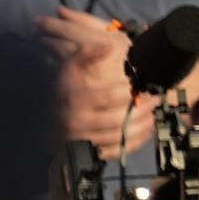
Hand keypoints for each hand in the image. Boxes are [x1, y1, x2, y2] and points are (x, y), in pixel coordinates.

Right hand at [36, 7, 153, 151]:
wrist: (43, 121)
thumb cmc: (63, 92)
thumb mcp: (68, 70)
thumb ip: (85, 55)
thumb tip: (107, 46)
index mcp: (75, 100)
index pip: (109, 97)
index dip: (130, 91)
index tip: (142, 85)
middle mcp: (78, 123)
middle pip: (118, 119)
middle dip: (141, 109)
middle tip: (155, 100)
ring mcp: (84, 140)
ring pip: (120, 137)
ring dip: (142, 126)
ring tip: (153, 114)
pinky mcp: (89, 153)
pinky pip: (117, 152)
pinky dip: (135, 143)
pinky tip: (145, 132)